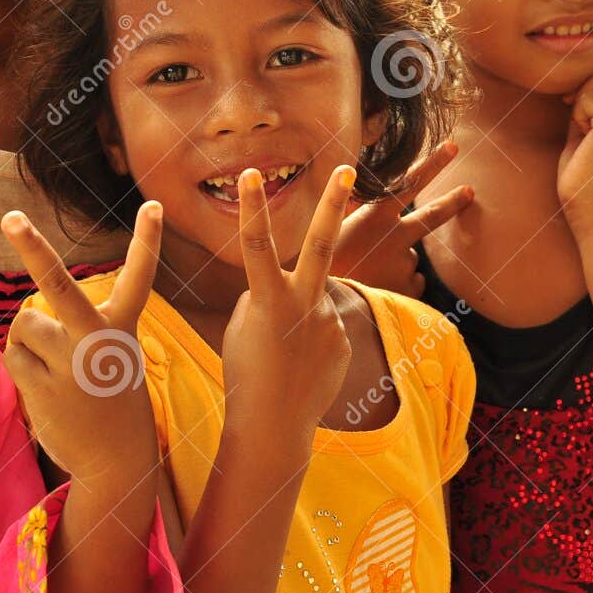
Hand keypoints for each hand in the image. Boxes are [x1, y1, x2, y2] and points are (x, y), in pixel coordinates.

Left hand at [2, 202, 162, 484]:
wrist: (118, 459)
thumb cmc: (111, 397)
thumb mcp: (110, 356)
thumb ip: (76, 328)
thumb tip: (25, 318)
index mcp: (122, 327)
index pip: (140, 277)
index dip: (148, 241)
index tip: (154, 205)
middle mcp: (97, 340)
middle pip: (58, 285)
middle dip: (33, 247)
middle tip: (11, 218)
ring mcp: (70, 364)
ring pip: (25, 322)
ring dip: (28, 339)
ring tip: (53, 368)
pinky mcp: (44, 388)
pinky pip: (14, 356)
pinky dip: (22, 367)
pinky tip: (45, 389)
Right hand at [221, 166, 354, 457]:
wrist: (274, 424)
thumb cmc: (245, 372)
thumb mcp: (245, 325)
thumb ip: (267, 293)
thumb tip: (292, 283)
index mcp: (268, 300)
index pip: (254, 243)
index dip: (251, 206)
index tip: (249, 172)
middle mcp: (304, 304)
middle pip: (320, 244)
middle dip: (332, 203)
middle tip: (346, 168)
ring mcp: (330, 321)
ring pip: (315, 298)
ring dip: (298, 319)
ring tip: (286, 355)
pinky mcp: (345, 338)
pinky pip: (324, 326)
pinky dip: (309, 341)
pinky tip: (300, 369)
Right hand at [333, 141, 472, 295]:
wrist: (325, 310)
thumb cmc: (318, 269)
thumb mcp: (328, 233)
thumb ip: (353, 216)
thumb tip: (358, 199)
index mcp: (374, 218)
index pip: (408, 184)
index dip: (431, 164)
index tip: (452, 147)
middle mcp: (396, 239)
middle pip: (430, 216)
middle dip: (452, 201)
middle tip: (468, 190)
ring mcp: (405, 265)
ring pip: (408, 257)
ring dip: (395, 262)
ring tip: (366, 275)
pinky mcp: (409, 291)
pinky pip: (409, 283)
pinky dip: (398, 285)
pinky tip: (376, 290)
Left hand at [557, 67, 592, 231]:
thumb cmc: (585, 183)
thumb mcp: (587, 140)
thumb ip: (588, 116)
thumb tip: (577, 92)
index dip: (589, 89)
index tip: (573, 109)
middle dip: (584, 88)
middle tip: (573, 116)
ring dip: (581, 101)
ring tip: (581, 131)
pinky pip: (588, 97)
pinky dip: (577, 114)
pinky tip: (583, 139)